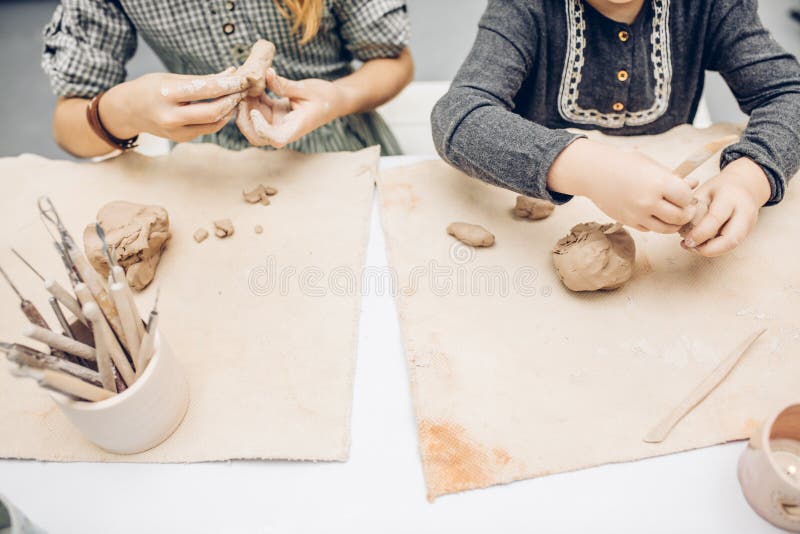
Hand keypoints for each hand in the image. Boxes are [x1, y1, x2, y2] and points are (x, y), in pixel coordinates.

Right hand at [100, 69, 248, 142]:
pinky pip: (207, 129)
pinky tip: (225, 107)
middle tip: (244, 90)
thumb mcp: (171, 78)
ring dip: (229, 110)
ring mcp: (176, 132)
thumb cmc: (150, 88)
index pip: (206, 89)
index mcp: (167, 95)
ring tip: (237, 96)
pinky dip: (219, 118)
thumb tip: (231, 74)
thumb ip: (202, 79)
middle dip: (233, 100)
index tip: (243, 78)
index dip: (229, 84)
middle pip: (214, 112)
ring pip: (214, 124)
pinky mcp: (182, 139)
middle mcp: (171, 117)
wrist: (128, 111)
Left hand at [236, 69, 348, 147]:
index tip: (255, 111)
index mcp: (296, 128)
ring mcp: (277, 123)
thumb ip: (285, 85)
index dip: (261, 129)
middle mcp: (284, 129)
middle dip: (244, 119)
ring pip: (252, 123)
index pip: (276, 139)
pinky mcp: (273, 114)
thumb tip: (267, 74)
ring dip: (245, 106)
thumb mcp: (307, 88)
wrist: (333, 100)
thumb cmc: (325, 96)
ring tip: (245, 85)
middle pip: (257, 137)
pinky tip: (252, 84)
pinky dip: (250, 98)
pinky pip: (256, 109)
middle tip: (240, 95)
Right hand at [548, 139, 696, 232]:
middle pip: (679, 217)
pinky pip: (649, 229)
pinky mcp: (628, 221)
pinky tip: (653, 214)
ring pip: (666, 229)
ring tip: (673, 214)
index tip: (686, 193)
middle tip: (684, 208)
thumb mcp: (651, 164)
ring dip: (673, 223)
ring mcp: (637, 214)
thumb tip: (694, 184)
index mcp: (658, 182)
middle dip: (685, 213)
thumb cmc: (624, 163)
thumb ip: (673, 177)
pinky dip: (655, 224)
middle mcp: (648, 201)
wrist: (593, 172)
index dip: (689, 197)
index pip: (687, 198)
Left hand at [681, 157, 770, 256]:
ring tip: (692, 246)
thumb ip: (694, 207)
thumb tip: (680, 228)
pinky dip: (714, 248)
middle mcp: (744, 212)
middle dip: (707, 249)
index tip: (686, 240)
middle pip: (730, 239)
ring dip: (710, 251)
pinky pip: (730, 245)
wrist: (746, 185)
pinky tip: (700, 245)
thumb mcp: (704, 190)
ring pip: (731, 245)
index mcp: (730, 196)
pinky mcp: (747, 232)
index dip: (699, 233)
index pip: (715, 218)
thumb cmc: (721, 188)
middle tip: (689, 246)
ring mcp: (749, 224)